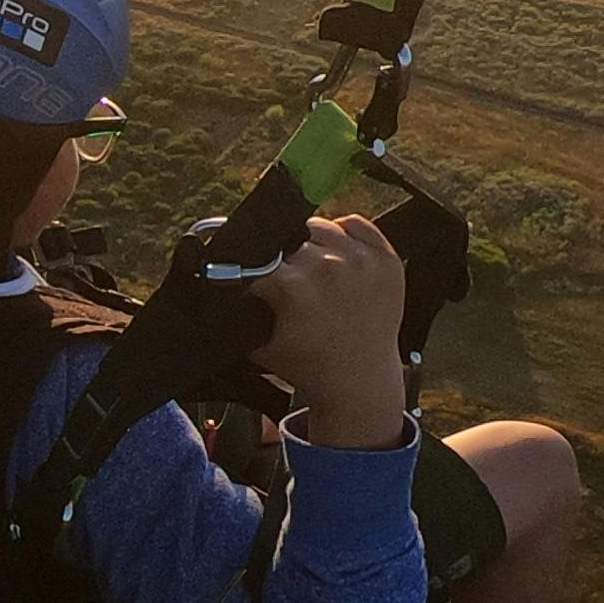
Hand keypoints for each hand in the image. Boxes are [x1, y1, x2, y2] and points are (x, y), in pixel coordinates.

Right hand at [250, 214, 410, 448]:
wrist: (359, 379)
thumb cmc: (309, 363)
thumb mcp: (258, 342)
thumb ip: (234, 311)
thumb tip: (217, 282)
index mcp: (294, 286)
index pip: (259, 259)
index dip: (255, 274)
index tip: (261, 288)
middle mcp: (328, 266)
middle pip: (289, 241)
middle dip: (286, 262)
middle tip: (293, 288)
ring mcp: (361, 260)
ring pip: (320, 226)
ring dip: (311, 245)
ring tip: (314, 273)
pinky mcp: (385, 259)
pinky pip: (356, 224)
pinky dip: (344, 234)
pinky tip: (338, 258)